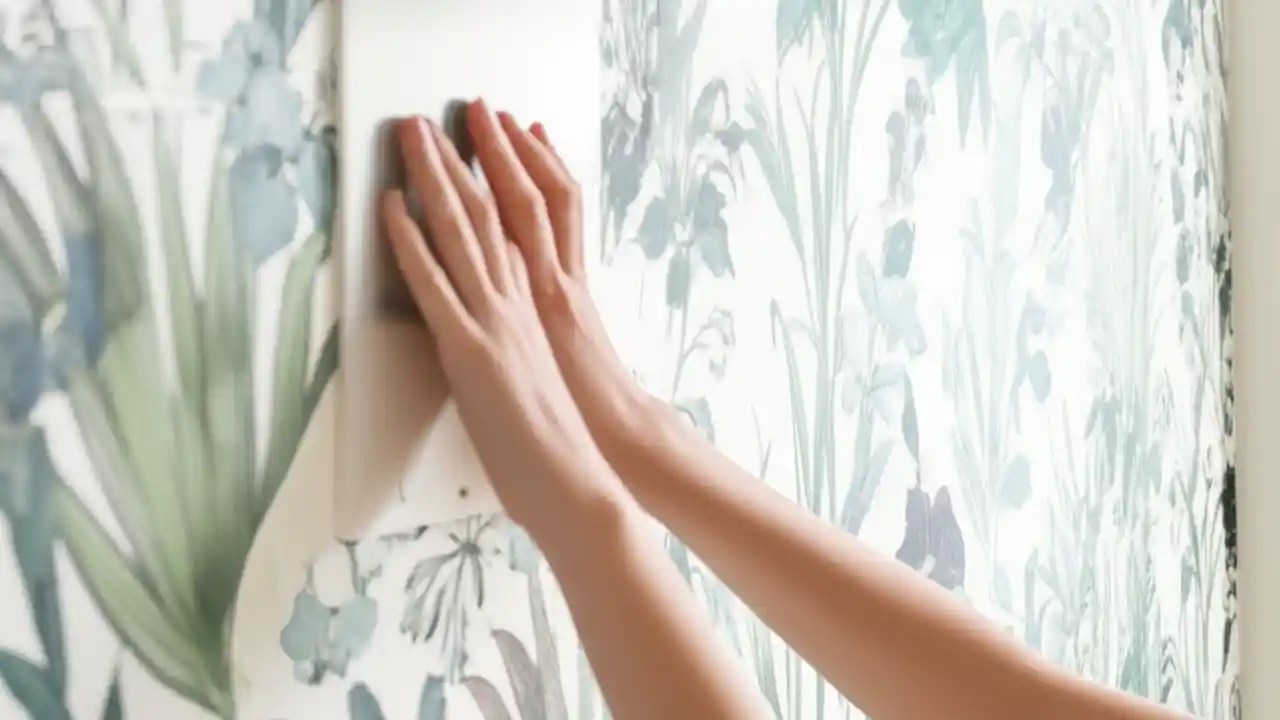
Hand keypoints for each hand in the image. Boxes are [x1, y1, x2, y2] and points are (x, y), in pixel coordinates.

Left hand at [381, 111, 628, 545]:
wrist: (579, 485)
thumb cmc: (557, 453)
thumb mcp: (533, 389)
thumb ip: (511, 358)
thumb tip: (492, 356)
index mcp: (534, 313)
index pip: (511, 233)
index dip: (492, 186)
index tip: (475, 151)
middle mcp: (518, 305)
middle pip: (486, 215)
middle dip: (458, 161)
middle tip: (434, 119)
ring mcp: (495, 322)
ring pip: (462, 232)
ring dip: (432, 177)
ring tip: (410, 134)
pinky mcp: (470, 349)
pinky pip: (434, 281)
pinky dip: (408, 239)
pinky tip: (390, 206)